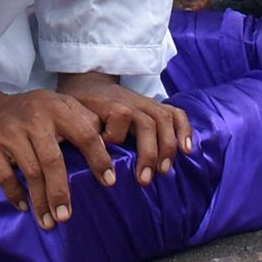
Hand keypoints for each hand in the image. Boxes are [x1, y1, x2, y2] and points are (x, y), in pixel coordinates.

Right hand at [0, 83, 113, 230]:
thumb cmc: (32, 113)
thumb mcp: (59, 105)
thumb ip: (83, 118)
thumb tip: (108, 142)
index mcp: (57, 108)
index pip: (84, 133)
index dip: (98, 158)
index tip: (108, 182)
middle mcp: (34, 118)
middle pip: (53, 160)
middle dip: (61, 192)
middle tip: (67, 217)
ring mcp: (10, 132)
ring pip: (31, 172)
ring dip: (40, 201)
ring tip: (49, 222)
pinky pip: (5, 175)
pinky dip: (15, 194)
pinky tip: (23, 207)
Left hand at [58, 73, 192, 186]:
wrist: (89, 82)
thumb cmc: (82, 105)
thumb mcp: (75, 116)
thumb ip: (82, 133)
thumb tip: (84, 162)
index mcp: (109, 104)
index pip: (120, 115)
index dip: (115, 136)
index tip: (106, 157)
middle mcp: (131, 102)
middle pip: (147, 123)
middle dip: (148, 153)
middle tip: (144, 180)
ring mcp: (146, 104)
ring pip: (164, 120)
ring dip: (167, 147)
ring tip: (164, 170)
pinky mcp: (156, 106)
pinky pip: (176, 113)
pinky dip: (184, 129)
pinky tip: (187, 149)